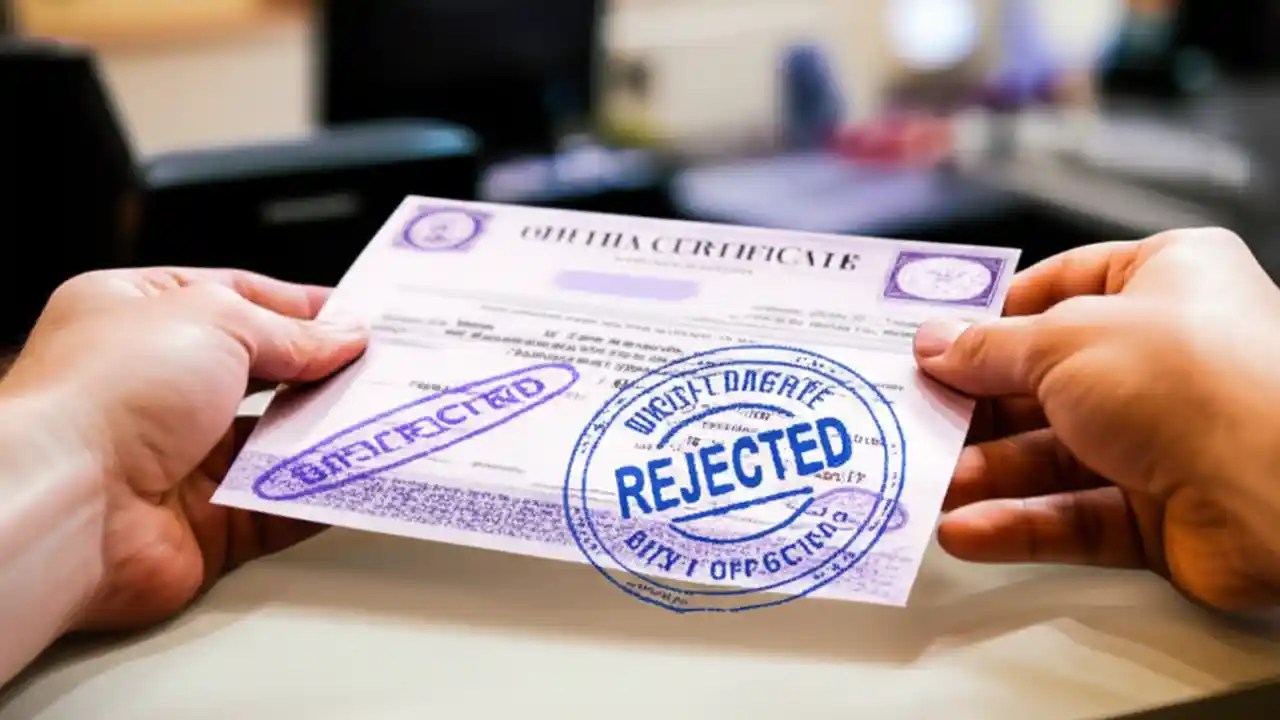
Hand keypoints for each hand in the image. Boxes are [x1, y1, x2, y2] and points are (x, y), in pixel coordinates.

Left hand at [0, 268, 367, 630]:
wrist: (67, 506)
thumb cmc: (110, 392)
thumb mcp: (215, 321)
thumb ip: (289, 332)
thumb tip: (344, 338)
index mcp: (138, 316)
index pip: (234, 299)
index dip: (298, 306)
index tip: (357, 317)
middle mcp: (155, 386)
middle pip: (262, 374)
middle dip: (321, 372)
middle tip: (384, 367)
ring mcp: (180, 457)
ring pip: (275, 441)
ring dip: (325, 431)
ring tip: (384, 415)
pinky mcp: (205, 522)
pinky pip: (279, 505)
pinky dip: (318, 494)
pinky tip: (360, 476)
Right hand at [914, 228, 1279, 610]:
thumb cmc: (1194, 381)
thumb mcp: (1066, 342)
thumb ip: (991, 349)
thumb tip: (936, 345)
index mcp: (1166, 281)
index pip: (1062, 288)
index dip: (993, 317)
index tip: (935, 344)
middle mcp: (1168, 356)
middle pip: (1047, 381)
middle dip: (978, 407)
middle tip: (916, 420)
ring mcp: (1168, 437)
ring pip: (1055, 456)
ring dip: (987, 472)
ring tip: (929, 485)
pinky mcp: (1163, 512)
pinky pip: (1077, 514)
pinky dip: (1021, 523)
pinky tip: (967, 529)